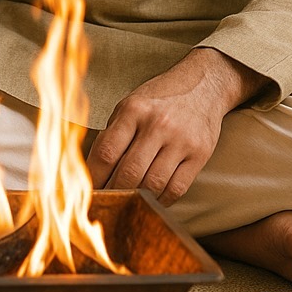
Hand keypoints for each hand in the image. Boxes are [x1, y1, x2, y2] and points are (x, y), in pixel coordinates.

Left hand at [86, 48, 264, 204]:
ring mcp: (180, 140)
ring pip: (152, 184)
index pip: (106, 152)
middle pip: (128, 172)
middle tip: (106, 204)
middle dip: (114, 193)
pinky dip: (161, 200)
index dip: (94, 177)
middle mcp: (156, 125)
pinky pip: (176, 188)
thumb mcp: (131, 104)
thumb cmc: (159, 98)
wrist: (203, 86)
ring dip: (137, 199)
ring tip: (127, 204)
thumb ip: (114, 133)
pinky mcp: (199, 154)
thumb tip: (94, 169)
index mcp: (133, 110)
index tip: (88, 190)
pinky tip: (152, 200)